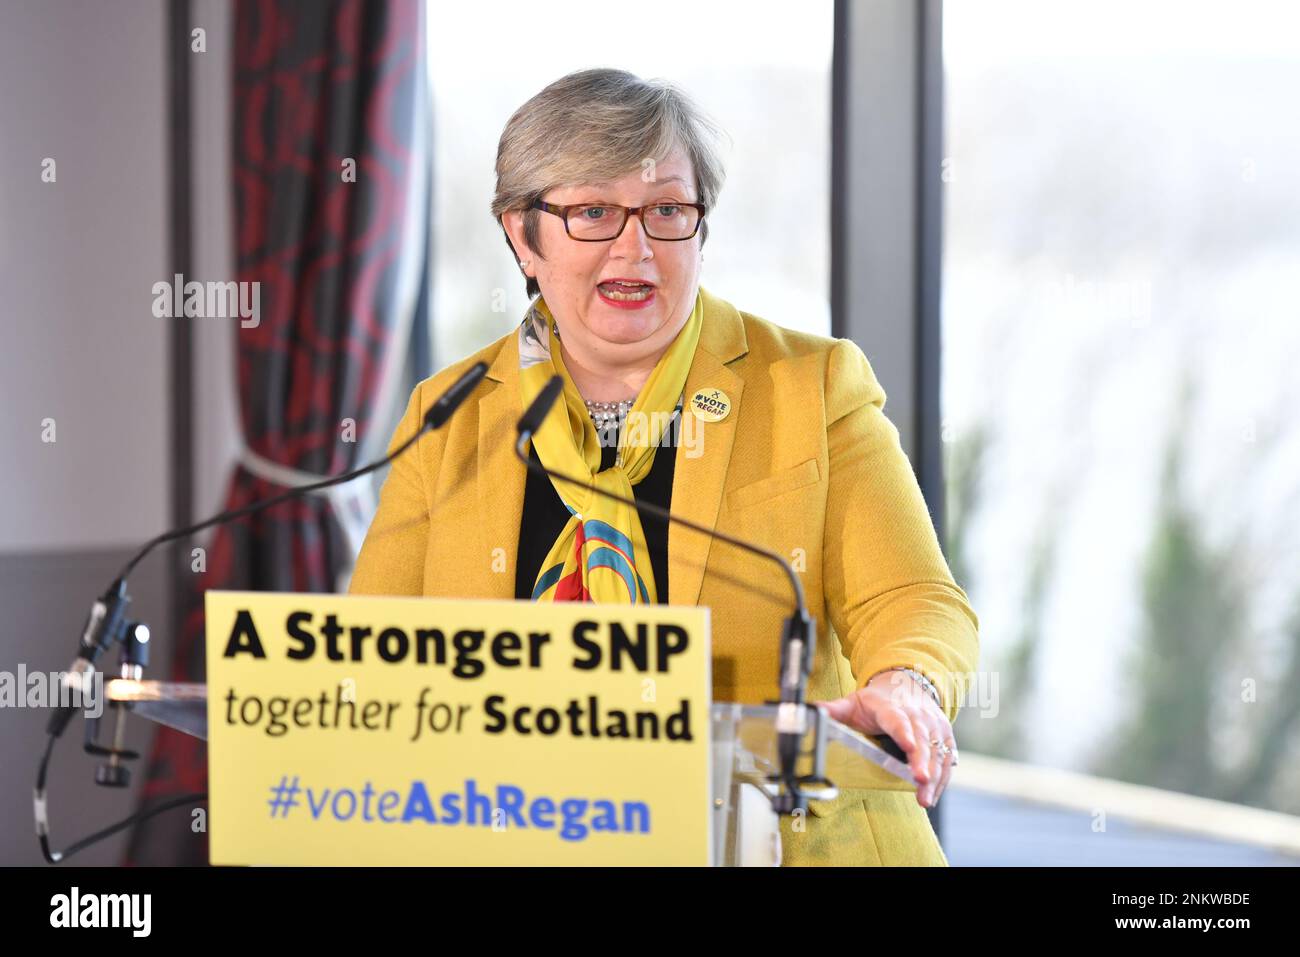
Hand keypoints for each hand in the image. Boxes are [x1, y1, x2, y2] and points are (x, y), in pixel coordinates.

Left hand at [815, 670, 957, 808]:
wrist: (906, 683)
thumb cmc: (878, 699)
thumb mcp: (854, 701)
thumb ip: (834, 710)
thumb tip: (812, 712)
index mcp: (892, 707)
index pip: (898, 720)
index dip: (904, 733)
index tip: (909, 746)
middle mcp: (917, 716)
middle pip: (922, 740)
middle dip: (923, 762)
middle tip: (920, 781)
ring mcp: (934, 726)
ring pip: (938, 752)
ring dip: (934, 776)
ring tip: (926, 798)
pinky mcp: (945, 736)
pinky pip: (947, 759)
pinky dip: (942, 778)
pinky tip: (933, 795)